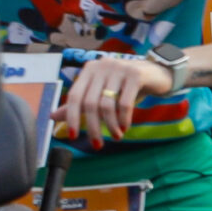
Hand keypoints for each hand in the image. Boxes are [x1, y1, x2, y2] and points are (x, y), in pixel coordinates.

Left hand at [57, 52, 175, 142]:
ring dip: (110, 126)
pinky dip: (123, 120)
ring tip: (116, 136)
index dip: (71, 117)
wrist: (159, 73)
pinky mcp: (136, 74)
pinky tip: (125, 127)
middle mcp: (101, 66)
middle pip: (89, 103)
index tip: (73, 136)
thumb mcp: (101, 93)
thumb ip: (79, 103)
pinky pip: (125, 104)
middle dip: (92, 127)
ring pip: (107, 105)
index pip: (74, 96)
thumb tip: (52, 116)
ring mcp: (119, 68)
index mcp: (89, 70)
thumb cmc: (125, 86)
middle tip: (98, 144)